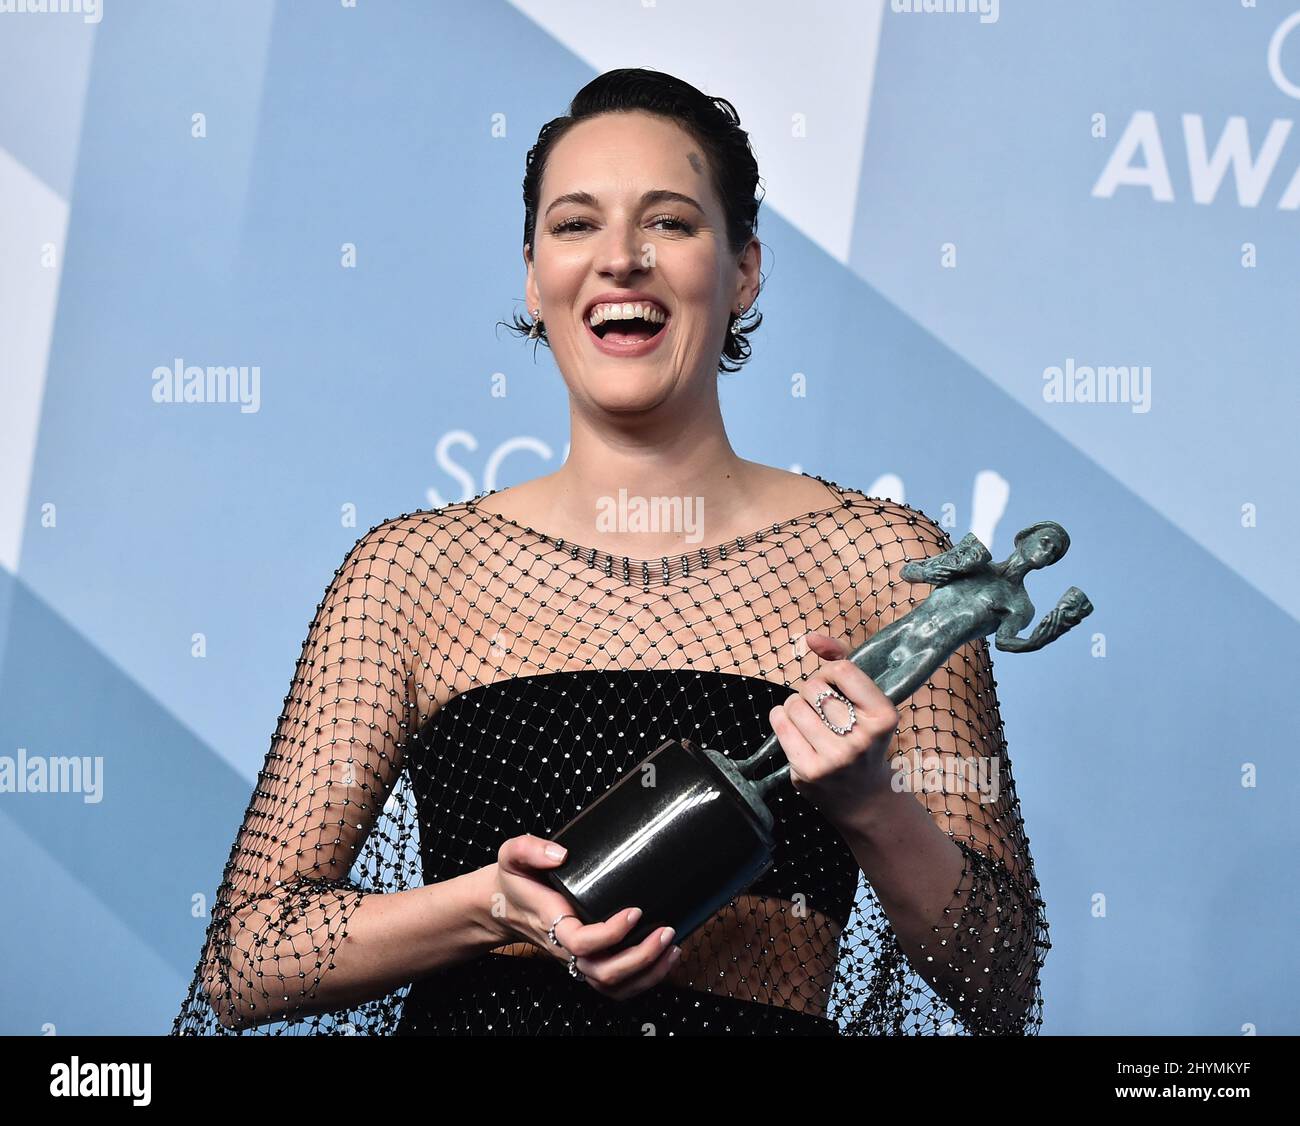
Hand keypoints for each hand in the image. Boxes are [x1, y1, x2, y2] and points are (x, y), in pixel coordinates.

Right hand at [486, 834, 681, 1000]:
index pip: (582, 943)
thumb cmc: (515, 880)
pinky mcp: (589, 961)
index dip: (610, 934)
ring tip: (673, 948)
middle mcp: (566, 948)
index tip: (635, 911)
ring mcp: (578, 960)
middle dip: (640, 958)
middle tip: (666, 931)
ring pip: (613, 985)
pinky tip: (665, 959)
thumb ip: (530, 849)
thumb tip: (562, 854)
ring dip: (648, 973)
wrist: (505, 905)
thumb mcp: (512, 856)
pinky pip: (616, 985)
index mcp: (552, 924)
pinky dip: (644, 980)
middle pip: (603, 972)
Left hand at [768, 632, 899, 830]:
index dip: (830, 673)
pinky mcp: (807, 771)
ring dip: (795, 706)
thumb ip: (841, 661)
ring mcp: (833, 758)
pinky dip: (781, 718)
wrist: (864, 798)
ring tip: (810, 721)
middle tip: (823, 709)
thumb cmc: (862, 737)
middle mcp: (861, 739)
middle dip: (812, 691)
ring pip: (793, 704)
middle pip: (813, 687)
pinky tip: (794, 728)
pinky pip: (779, 723)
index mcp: (883, 716)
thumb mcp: (867, 701)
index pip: (842, 670)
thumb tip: (810, 638)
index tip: (834, 686)